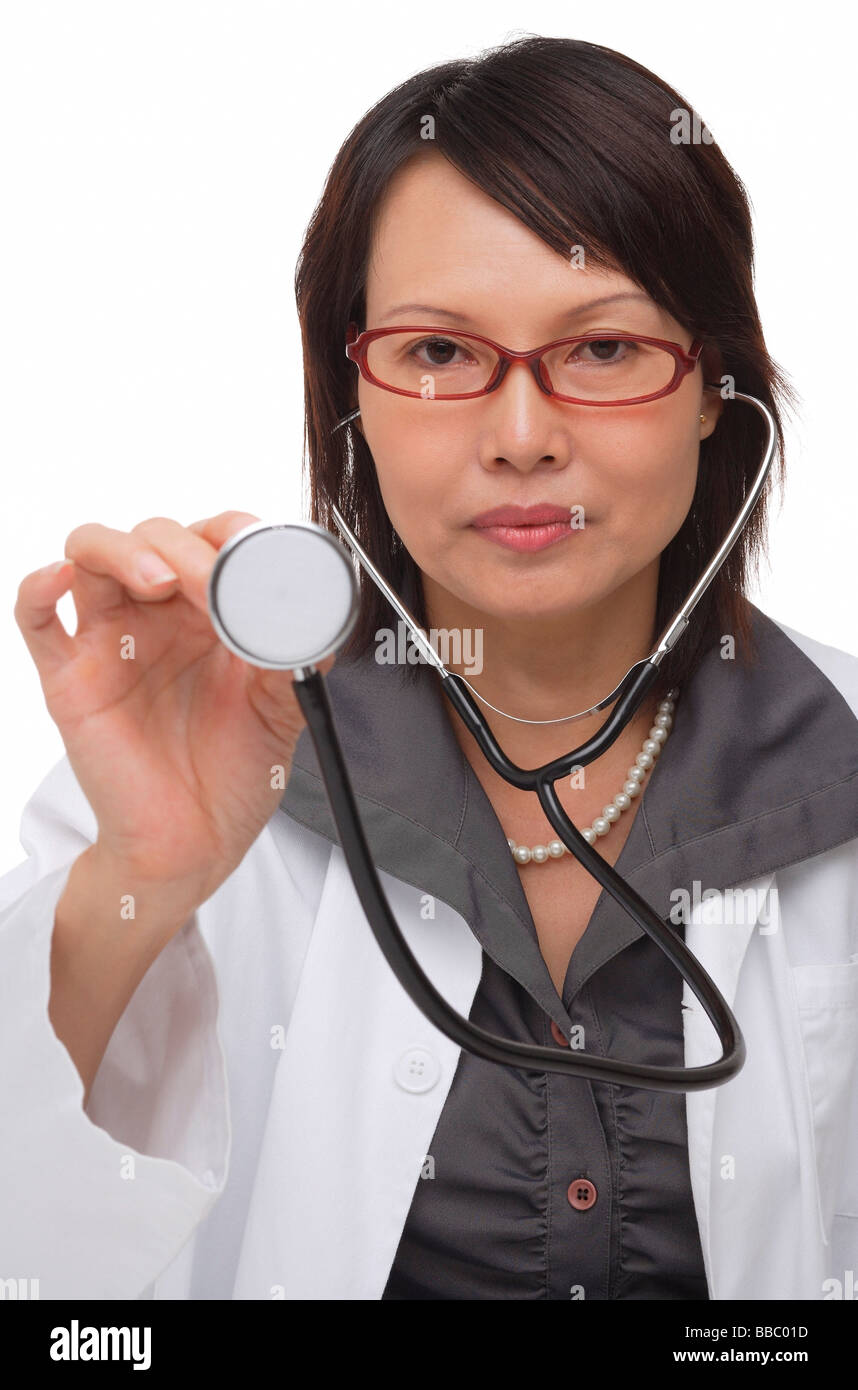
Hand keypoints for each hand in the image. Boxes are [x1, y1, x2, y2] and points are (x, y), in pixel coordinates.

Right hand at [15, 511, 334, 902]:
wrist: (195, 845)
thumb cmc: (232, 776)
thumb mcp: (282, 710)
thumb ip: (295, 658)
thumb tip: (314, 614)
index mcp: (212, 613)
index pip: (213, 539)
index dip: (234, 534)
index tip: (258, 557)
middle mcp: (159, 616)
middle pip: (155, 536)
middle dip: (187, 548)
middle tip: (217, 584)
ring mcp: (111, 640)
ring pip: (93, 553)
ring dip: (125, 549)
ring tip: (162, 579)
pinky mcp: (71, 677)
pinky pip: (37, 617)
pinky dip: (40, 586)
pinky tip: (60, 579)